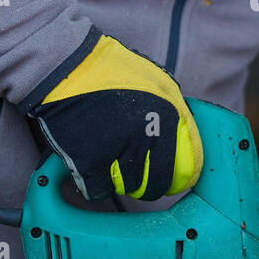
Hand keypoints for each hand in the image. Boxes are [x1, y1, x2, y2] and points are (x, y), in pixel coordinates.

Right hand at [22, 32, 202, 200]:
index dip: (179, 178)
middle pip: (157, 185)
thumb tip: (187, 145)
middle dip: (150, 185)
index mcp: (170, 118)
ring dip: (121, 181)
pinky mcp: (89, 162)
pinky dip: (95, 184)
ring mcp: (118, 150)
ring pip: (129, 189)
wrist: (70, 68)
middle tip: (141, 178)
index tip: (171, 180)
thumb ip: (177, 114)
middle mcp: (148, 136)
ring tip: (113, 162)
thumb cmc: (114, 72)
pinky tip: (93, 167)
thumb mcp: (159, 83)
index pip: (188, 168)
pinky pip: (98, 190)